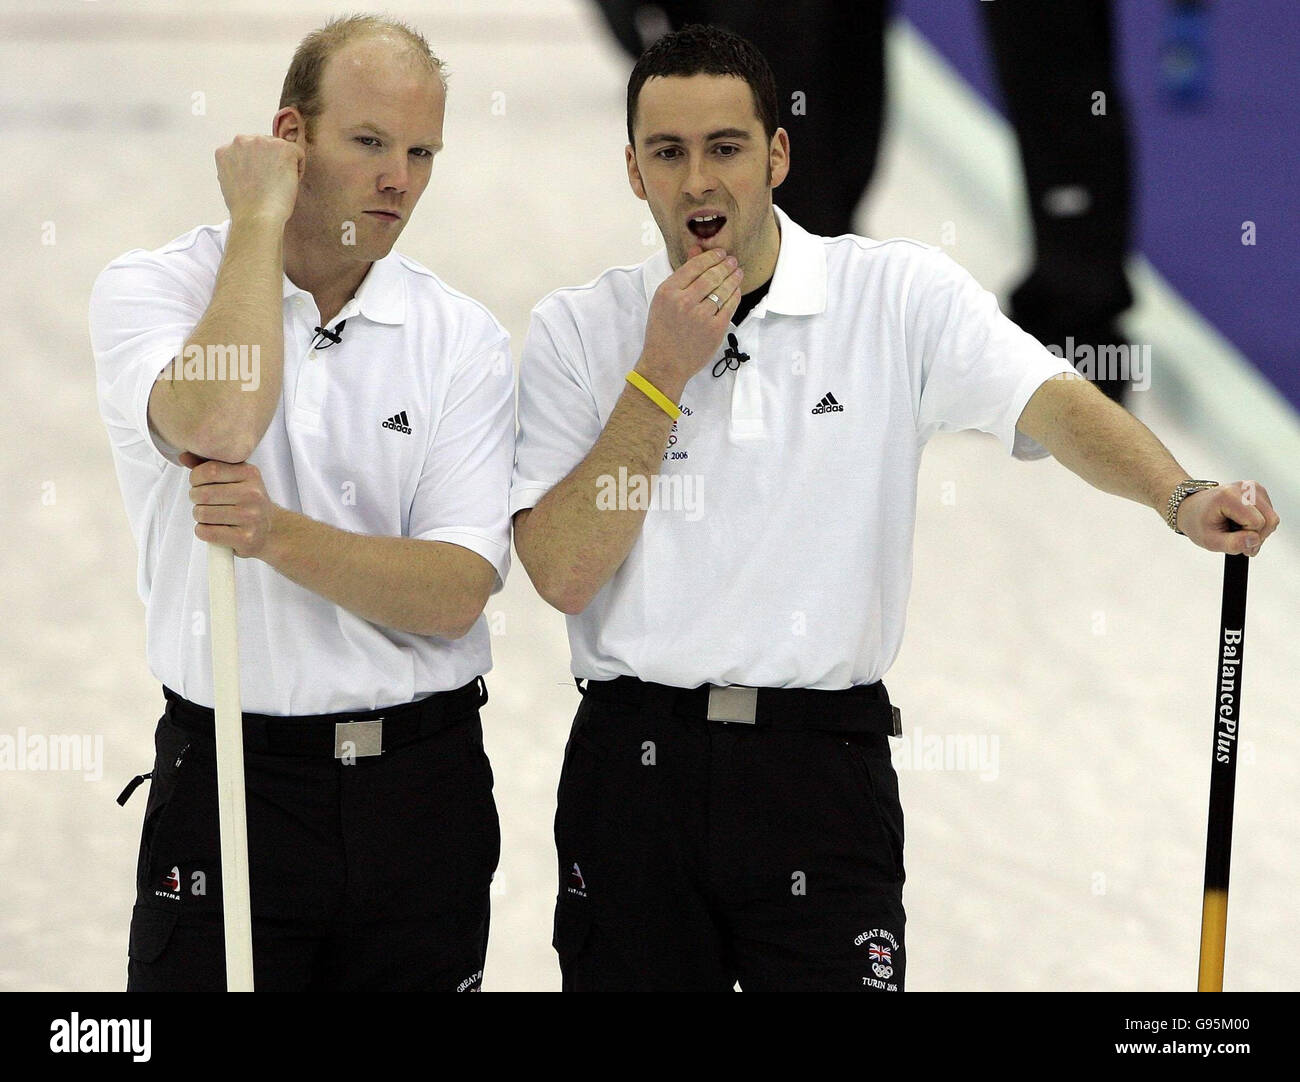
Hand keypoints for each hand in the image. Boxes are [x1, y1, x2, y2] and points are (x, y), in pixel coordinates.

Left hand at [181, 451, 277, 558]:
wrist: (271, 529)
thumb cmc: (247, 501)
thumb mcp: (236, 477)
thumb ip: (210, 465)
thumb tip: (184, 455)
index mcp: (250, 474)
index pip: (210, 470)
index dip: (195, 478)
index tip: (199, 484)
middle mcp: (253, 494)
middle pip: (203, 494)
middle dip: (196, 499)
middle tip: (204, 502)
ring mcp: (250, 517)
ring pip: (203, 514)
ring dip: (199, 516)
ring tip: (210, 515)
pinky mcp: (245, 538)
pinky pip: (207, 532)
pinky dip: (202, 531)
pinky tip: (212, 528)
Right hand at [215, 134, 304, 225]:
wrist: (256, 217)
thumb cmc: (246, 209)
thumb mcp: (230, 183)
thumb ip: (237, 168)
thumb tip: (248, 167)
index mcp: (225, 151)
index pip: (248, 151)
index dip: (257, 168)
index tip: (260, 184)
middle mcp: (240, 141)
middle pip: (265, 146)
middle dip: (271, 163)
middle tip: (270, 186)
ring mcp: (261, 141)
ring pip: (281, 149)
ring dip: (283, 165)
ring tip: (277, 186)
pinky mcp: (282, 147)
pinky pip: (298, 153)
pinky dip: (298, 170)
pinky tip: (288, 184)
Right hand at [637, 245, 743, 394]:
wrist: (665, 364)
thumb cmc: (662, 332)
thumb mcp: (664, 301)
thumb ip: (682, 275)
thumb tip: (697, 250)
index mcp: (668, 292)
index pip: (695, 266)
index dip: (711, 257)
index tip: (720, 253)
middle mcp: (684, 302)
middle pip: (712, 275)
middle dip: (725, 265)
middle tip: (732, 260)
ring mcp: (701, 316)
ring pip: (723, 290)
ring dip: (734, 278)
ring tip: (738, 272)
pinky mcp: (715, 329)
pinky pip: (730, 306)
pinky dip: (735, 295)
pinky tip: (736, 290)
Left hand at [1178, 480, 1279, 555]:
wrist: (1192, 507)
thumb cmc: (1198, 522)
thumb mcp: (1209, 540)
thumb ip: (1232, 544)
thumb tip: (1254, 541)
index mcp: (1229, 496)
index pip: (1257, 523)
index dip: (1248, 536)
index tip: (1231, 538)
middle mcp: (1245, 487)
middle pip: (1270, 520)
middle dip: (1257, 535)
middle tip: (1237, 538)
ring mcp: (1253, 487)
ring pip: (1272, 518)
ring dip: (1258, 531)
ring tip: (1237, 530)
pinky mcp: (1258, 491)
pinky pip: (1269, 514)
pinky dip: (1259, 524)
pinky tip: (1242, 523)